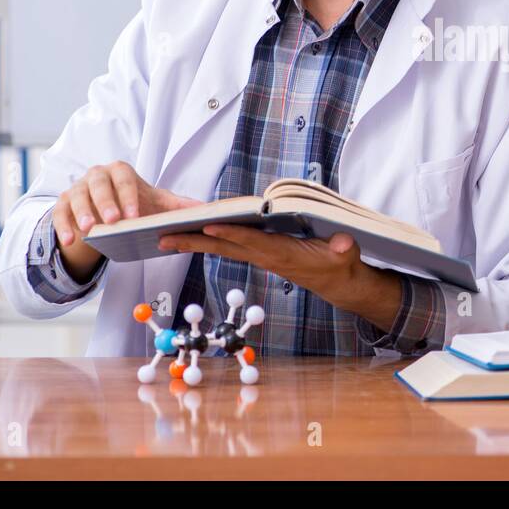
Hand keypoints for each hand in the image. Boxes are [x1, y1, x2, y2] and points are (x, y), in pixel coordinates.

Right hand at [53, 160, 201, 248]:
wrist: (107, 212)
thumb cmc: (134, 204)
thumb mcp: (156, 204)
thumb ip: (178, 206)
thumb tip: (207, 209)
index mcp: (121, 171)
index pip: (125, 179)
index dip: (130, 196)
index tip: (136, 215)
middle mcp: (97, 175)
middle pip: (98, 184)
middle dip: (106, 202)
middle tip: (114, 222)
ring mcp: (77, 189)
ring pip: (76, 197)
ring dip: (83, 213)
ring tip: (91, 230)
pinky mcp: (62, 204)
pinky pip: (59, 213)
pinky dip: (64, 226)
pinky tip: (71, 241)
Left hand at [157, 226, 362, 297]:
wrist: (339, 282)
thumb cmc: (340, 265)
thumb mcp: (346, 257)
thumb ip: (344, 249)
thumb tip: (344, 244)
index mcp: (282, 254)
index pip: (251, 242)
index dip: (230, 233)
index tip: (207, 226)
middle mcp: (266, 255)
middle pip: (225, 246)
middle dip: (194, 241)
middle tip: (162, 238)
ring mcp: (262, 256)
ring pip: (223, 247)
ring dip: (195, 242)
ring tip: (166, 237)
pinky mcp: (262, 254)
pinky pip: (231, 246)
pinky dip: (211, 239)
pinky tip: (195, 234)